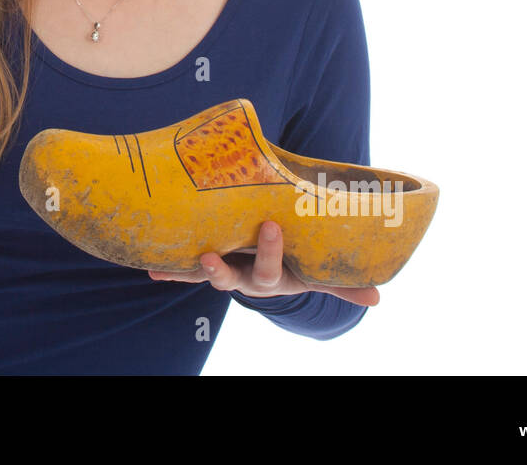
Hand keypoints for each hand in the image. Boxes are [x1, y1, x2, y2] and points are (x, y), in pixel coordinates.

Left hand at [148, 220, 379, 307]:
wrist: (269, 266)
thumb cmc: (296, 261)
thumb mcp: (316, 272)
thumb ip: (342, 284)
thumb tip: (378, 299)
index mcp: (271, 278)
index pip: (270, 269)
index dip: (269, 252)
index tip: (271, 226)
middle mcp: (243, 278)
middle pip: (230, 279)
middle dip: (219, 270)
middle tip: (209, 256)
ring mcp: (223, 269)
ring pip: (202, 273)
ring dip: (184, 271)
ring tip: (164, 267)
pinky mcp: (204, 262)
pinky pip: (183, 267)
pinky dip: (167, 269)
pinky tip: (148, 267)